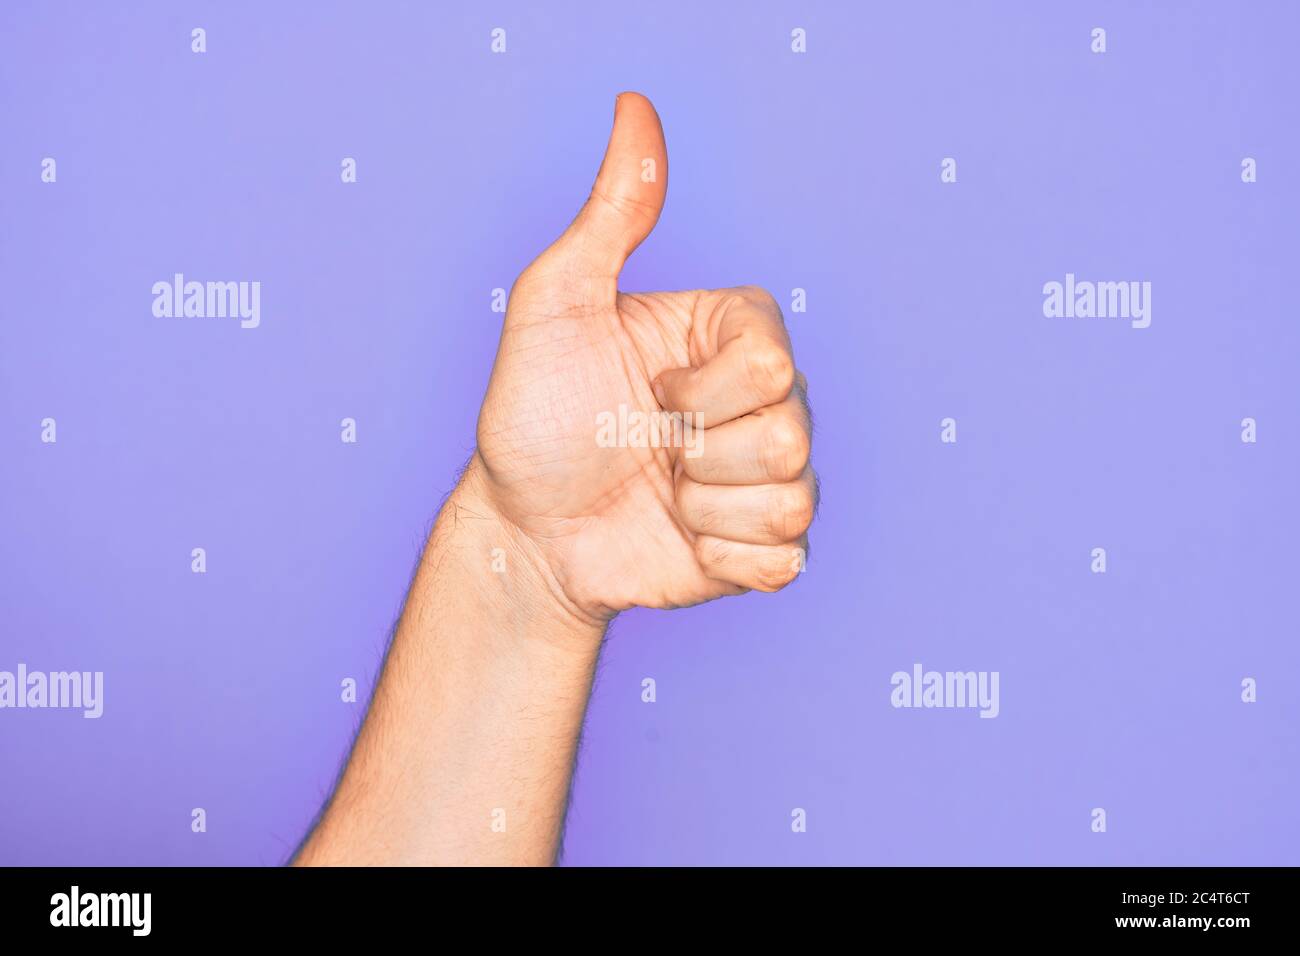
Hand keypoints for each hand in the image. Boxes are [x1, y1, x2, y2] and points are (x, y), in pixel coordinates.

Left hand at [469, 92, 815, 621]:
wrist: (526, 530)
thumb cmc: (534, 414)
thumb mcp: (555, 303)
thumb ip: (612, 211)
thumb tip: (634, 108)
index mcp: (734, 334)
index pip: (770, 357)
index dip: (697, 389)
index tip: (646, 390)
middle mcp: (767, 399)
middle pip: (790, 429)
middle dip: (695, 450)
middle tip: (648, 448)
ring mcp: (770, 473)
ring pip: (789, 495)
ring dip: (703, 505)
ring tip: (662, 491)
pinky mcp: (766, 545)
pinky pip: (782, 558)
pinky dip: (719, 556)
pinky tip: (681, 536)